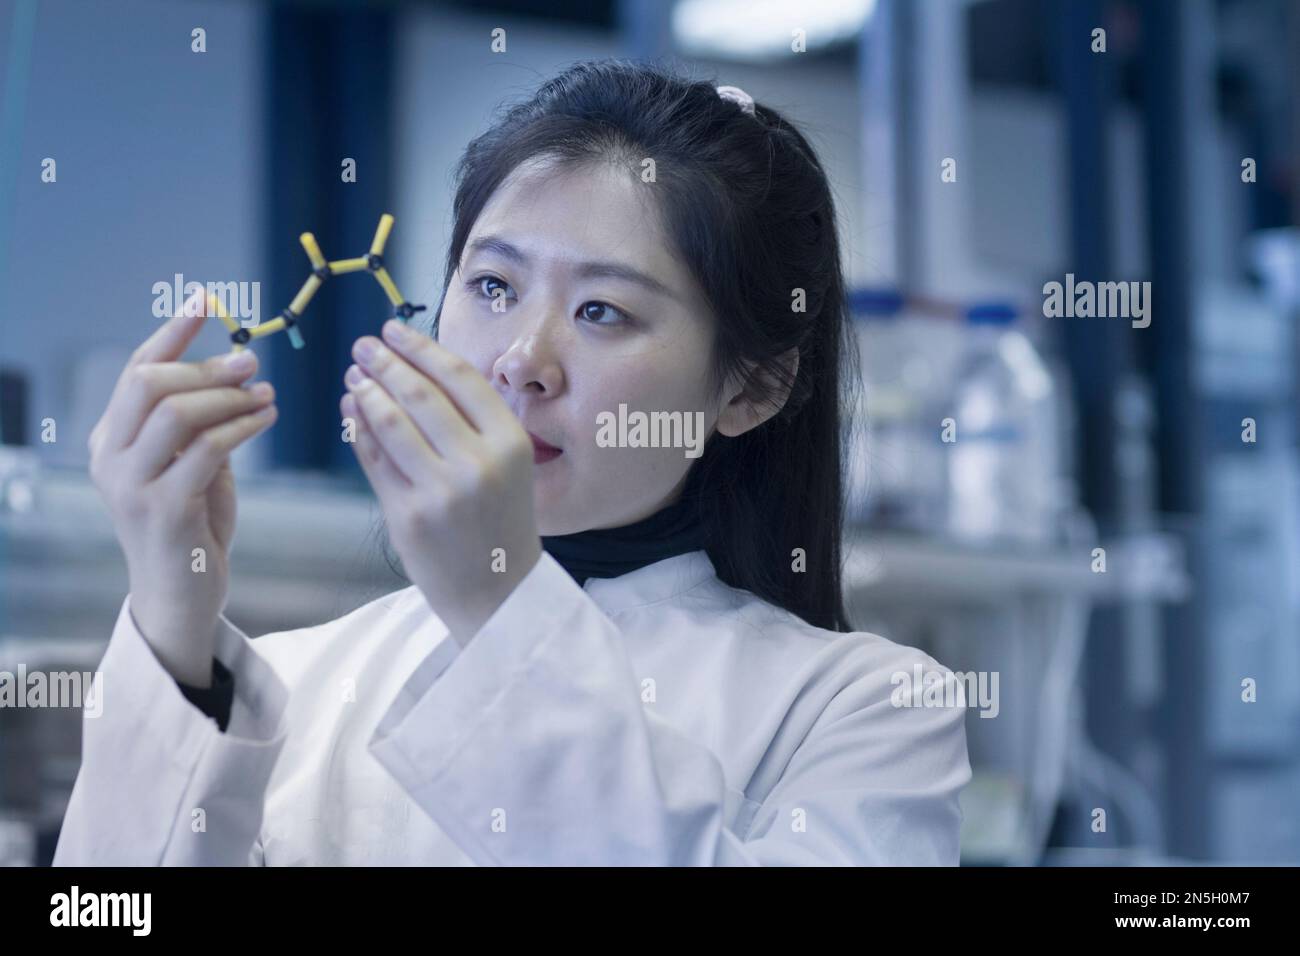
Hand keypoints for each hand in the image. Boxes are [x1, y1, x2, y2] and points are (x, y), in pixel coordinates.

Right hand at [89, 291, 277, 685]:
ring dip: (229, 396)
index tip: (205, 301)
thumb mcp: (189, 466)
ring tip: (267, 394)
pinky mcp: (165, 510)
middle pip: (150, 384)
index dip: (171, 332)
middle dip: (207, 366)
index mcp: (109, 440)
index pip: (135, 370)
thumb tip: (231, 373)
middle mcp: (109, 458)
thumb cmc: (193, 526)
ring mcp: (132, 486)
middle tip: (253, 362)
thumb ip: (198, 425)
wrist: (182, 596)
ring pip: (176, 413)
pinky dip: (242, 427)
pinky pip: (207, 450)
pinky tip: (265, 418)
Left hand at [342, 319, 541, 647]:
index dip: (421, 347)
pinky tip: (351, 411)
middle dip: (385, 363)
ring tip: (354, 375)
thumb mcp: (508, 464)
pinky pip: (374, 461)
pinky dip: (358, 430)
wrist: (499, 592)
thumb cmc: (501, 520)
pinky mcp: (408, 517)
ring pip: (390, 424)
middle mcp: (479, 464)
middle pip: (420, 395)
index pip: (459, 377)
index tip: (394, 329)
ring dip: (365, 391)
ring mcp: (441, 492)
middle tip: (364, 345)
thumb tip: (416, 366)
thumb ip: (473, 419)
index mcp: (511, 442)